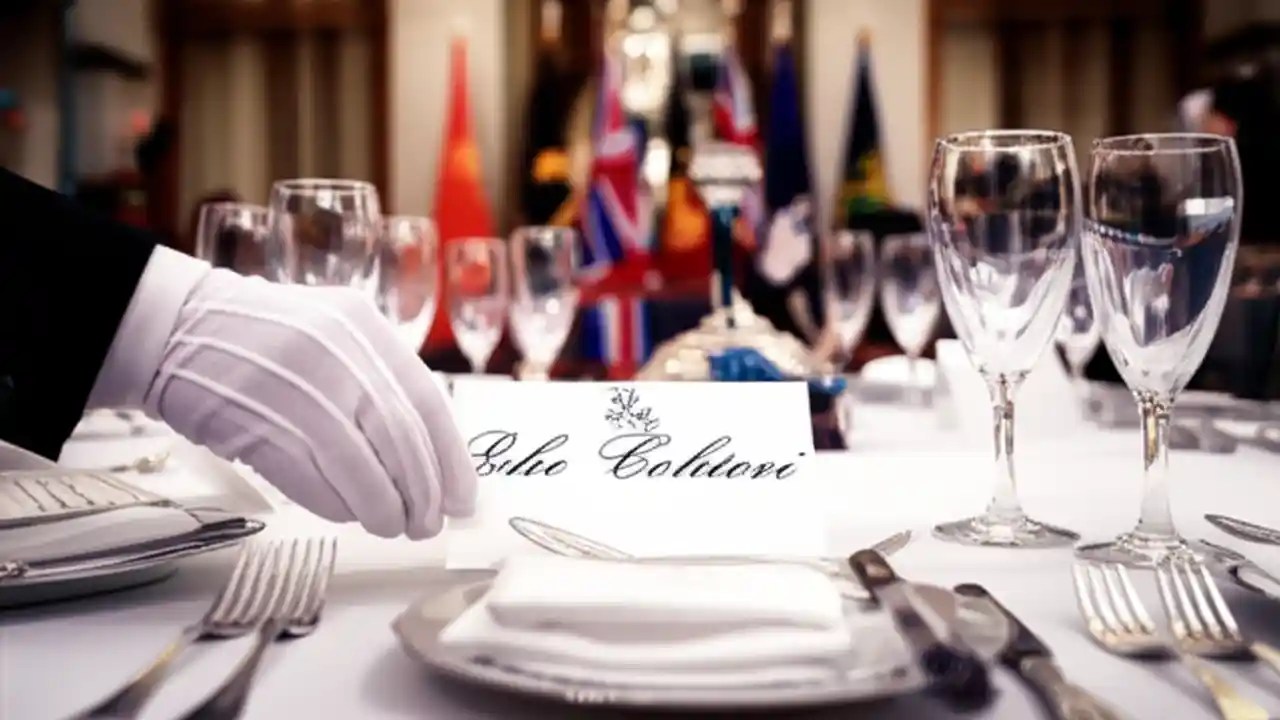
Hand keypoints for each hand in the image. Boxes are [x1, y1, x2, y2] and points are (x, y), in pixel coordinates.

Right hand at [143, 268, 476, 538]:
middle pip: (400, 440)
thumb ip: (381, 380)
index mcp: (363, 324)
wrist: (177, 328)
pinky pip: (314, 482)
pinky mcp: (256, 426)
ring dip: (383, 509)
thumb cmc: (270, 341)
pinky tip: (348, 513)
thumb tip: (436, 461)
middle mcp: (335, 353)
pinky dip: (339, 506)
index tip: (463, 499)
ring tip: (392, 525)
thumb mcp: (335, 333)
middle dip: (423, 494)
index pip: (427, 402)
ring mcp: (295, 390)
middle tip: (428, 525)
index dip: (452, 460)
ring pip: (361, 469)